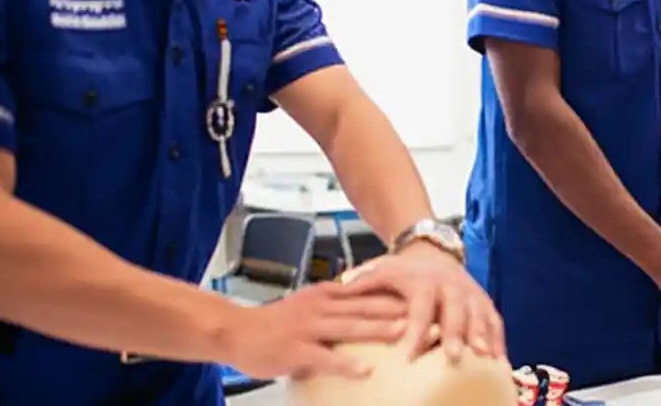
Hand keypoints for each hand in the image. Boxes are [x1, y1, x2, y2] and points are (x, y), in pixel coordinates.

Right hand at [223, 279, 408, 379]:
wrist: (236, 330)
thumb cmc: (275, 323)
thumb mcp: (311, 305)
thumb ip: (339, 306)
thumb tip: (370, 313)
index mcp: (328, 293)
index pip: (369, 290)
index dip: (397, 293)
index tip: (424, 296)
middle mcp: (321, 306)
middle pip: (366, 305)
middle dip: (398, 309)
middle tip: (424, 313)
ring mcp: (308, 327)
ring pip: (350, 326)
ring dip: (378, 328)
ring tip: (404, 332)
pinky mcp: (296, 349)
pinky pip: (325, 357)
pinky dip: (345, 364)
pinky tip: (364, 371)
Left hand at [345, 242, 504, 362]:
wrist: (431, 251)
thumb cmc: (403, 269)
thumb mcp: (382, 268)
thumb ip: (363, 280)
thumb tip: (340, 288)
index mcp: (425, 281)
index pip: (420, 309)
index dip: (416, 332)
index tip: (409, 355)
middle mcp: (451, 286)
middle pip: (455, 311)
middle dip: (456, 334)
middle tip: (453, 356)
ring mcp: (470, 293)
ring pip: (479, 314)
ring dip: (483, 335)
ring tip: (485, 358)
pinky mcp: (483, 300)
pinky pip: (495, 319)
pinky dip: (498, 338)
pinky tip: (499, 359)